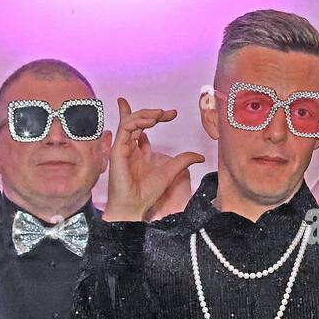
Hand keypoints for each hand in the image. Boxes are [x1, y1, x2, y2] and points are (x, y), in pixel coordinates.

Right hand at [103, 98, 204, 221]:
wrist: (135, 206)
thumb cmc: (146, 193)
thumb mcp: (170, 172)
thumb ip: (183, 161)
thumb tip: (200, 156)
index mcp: (139, 151)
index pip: (141, 127)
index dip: (155, 116)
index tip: (172, 114)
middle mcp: (129, 147)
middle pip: (136, 121)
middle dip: (151, 112)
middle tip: (167, 112)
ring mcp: (122, 148)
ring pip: (129, 122)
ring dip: (144, 114)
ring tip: (160, 115)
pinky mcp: (118, 150)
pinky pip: (124, 129)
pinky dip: (137, 121)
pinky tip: (151, 121)